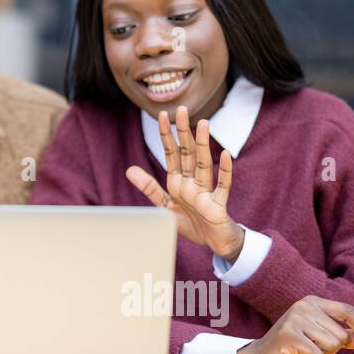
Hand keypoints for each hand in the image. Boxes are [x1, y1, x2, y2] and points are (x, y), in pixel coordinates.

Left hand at [125, 105, 244, 262]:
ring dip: (203, 145)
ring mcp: (206, 192)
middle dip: (183, 132)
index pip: (171, 154)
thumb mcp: (165, 206)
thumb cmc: (193, 223)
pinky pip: (222, 186)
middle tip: (181, 109)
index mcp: (178, 182)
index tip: (162, 115)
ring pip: (203, 164)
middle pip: (187, 153)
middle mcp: (192, 182)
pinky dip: (224, 171)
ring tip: (203, 123)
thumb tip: (129, 170)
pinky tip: (225, 154)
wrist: (214, 244)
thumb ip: (149, 188)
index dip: (166, 135)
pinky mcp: (218, 205)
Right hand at [235, 296, 353, 353]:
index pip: (348, 311)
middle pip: (341, 335)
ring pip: (331, 345)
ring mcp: (295, 318)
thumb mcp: (321, 340)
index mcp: (313, 302)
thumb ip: (344, 337)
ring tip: (301, 351)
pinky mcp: (288, 335)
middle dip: (331, 349)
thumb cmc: (292, 349)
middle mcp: (304, 305)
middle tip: (310, 348)